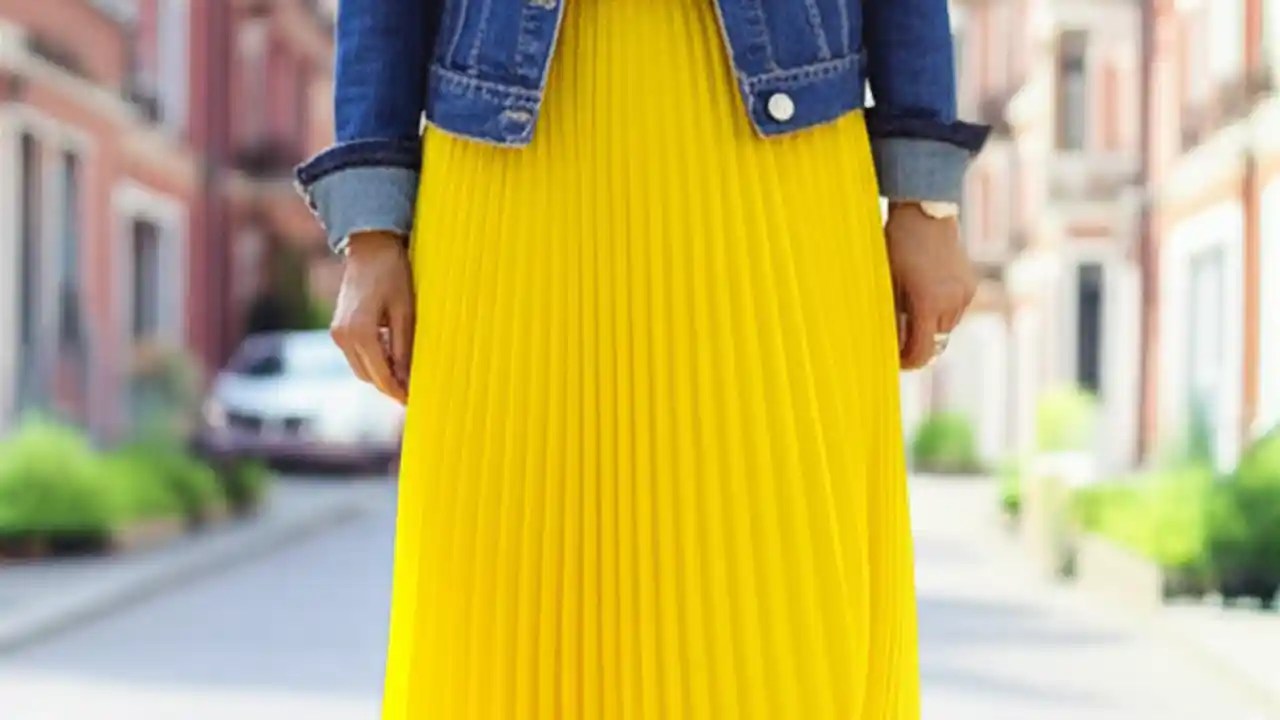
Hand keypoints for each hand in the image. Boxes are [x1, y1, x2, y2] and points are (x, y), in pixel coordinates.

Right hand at [330, 231, 414, 403]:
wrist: (369, 247)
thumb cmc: (392, 274)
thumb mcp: (405, 311)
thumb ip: (403, 347)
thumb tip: (406, 379)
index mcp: (360, 333)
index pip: (381, 375)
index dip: (398, 391)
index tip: (414, 402)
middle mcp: (343, 337)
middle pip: (369, 377)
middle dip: (390, 387)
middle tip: (414, 395)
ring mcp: (338, 333)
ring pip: (361, 369)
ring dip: (381, 376)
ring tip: (407, 380)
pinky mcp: (338, 328)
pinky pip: (357, 356)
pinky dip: (373, 363)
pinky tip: (393, 360)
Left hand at [885, 202, 976, 370]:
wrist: (925, 212)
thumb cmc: (898, 245)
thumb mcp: (888, 282)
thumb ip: (893, 316)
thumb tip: (892, 344)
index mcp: (929, 304)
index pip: (922, 351)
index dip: (907, 362)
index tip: (894, 362)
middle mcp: (952, 302)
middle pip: (935, 343)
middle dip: (918, 346)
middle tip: (898, 344)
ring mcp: (965, 294)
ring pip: (947, 328)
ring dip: (930, 329)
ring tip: (910, 316)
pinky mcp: (970, 285)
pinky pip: (955, 311)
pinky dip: (941, 313)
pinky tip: (926, 298)